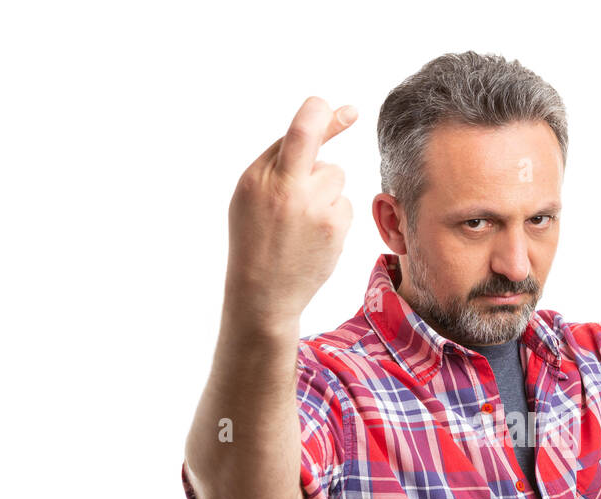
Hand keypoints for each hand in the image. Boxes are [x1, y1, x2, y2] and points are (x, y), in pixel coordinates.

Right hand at [223, 96, 356, 323]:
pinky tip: (316, 233)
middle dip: (332, 121)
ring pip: (335, 175)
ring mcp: (314, 209)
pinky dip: (334, 213)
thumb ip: (277, 163)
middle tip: (350, 111)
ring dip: (325, 187)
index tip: (329, 105)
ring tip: (304, 216)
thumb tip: (314, 129)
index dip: (318, 114)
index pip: (296, 133)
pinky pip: (344, 203)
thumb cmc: (255, 237)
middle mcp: (287, 190)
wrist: (263, 291)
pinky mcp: (335, 228)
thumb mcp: (250, 195)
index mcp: (260, 178)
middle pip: (316, 141)